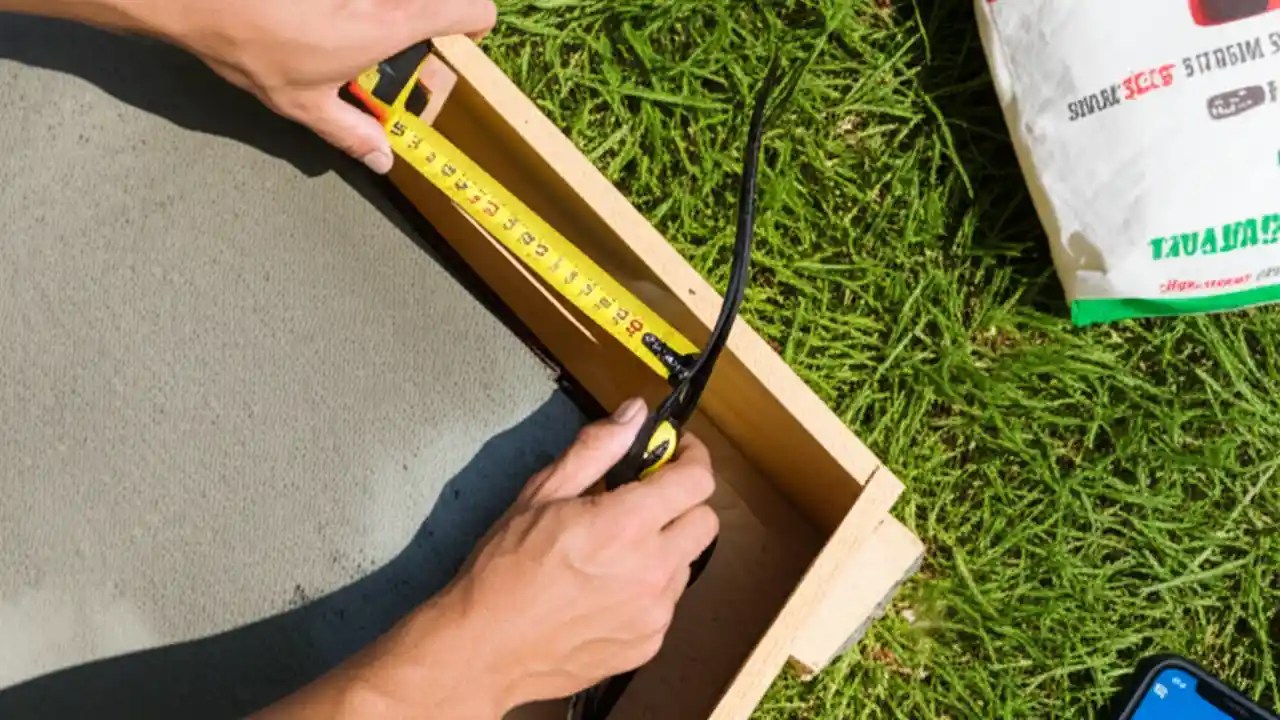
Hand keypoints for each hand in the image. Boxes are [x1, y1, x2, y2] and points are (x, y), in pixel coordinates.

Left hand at [145, 0, 496, 171]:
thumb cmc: (253, 44)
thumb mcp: (306, 103)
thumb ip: (352, 133)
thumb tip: (381, 159)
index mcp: (392, 25)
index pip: (471, 9)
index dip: (472, 23)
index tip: (458, 41)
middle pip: (432, 3)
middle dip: (418, 24)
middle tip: (385, 49)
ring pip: (394, 3)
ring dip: (382, 16)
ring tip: (342, 31)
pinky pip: (359, 0)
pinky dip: (349, 10)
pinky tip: (317, 19)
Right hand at [453, 397, 719, 707]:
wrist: (484, 650)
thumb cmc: (504, 567)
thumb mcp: (540, 495)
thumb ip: (595, 449)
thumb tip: (635, 413)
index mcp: (626, 525)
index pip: (697, 480)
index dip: (691, 457)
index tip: (676, 452)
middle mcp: (653, 569)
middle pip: (705, 522)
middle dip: (683, 503)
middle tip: (646, 501)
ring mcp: (654, 613)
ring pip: (687, 564)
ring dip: (666, 548)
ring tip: (618, 552)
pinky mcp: (648, 644)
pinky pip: (666, 604)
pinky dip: (649, 589)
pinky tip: (607, 591)